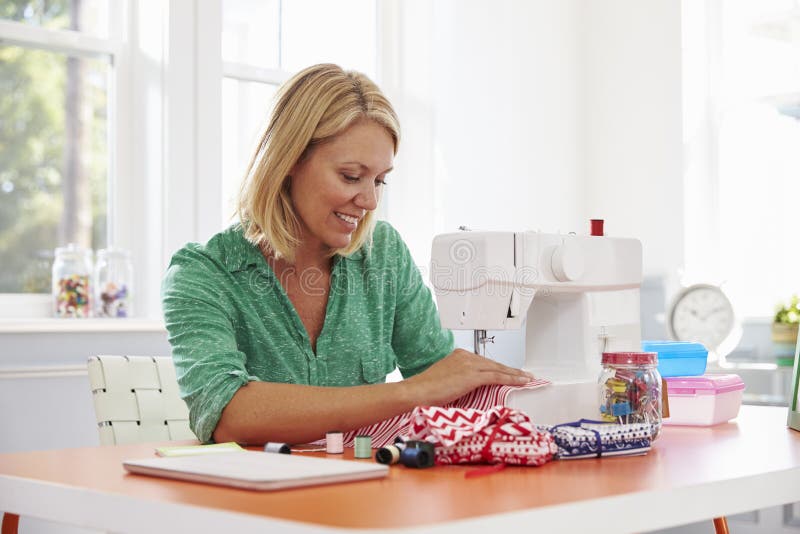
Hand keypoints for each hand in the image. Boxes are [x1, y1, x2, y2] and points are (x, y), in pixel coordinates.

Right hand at [401, 348, 534, 406]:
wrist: (416, 392)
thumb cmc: (425, 391)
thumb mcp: (445, 381)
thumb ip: (459, 381)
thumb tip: (468, 390)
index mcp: (458, 355)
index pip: (485, 362)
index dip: (500, 368)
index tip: (510, 372)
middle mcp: (465, 356)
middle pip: (494, 364)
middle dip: (511, 370)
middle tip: (525, 375)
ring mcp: (469, 364)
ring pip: (499, 369)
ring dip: (515, 374)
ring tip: (528, 378)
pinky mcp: (472, 375)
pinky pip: (497, 376)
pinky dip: (512, 379)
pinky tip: (522, 382)